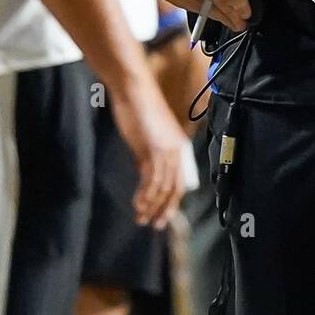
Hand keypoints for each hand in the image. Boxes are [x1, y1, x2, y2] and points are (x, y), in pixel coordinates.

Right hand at [110, 74, 187, 228]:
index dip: (172, 202)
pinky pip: (151, 179)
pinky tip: (137, 204)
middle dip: (165, 209)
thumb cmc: (138, 109)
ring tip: (141, 219)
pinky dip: (145, 195)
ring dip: (152, 206)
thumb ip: (148, 158)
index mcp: (179, 147)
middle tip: (155, 225)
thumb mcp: (146, 139)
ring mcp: (166, 150)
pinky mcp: (153, 149)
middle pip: (174, 188)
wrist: (134, 90)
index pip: (180, 181)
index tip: (163, 216)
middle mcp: (177, 151)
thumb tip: (144, 177)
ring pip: (163, 187)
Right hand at [140, 0, 251, 32]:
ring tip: (228, 18)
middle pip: (209, 7)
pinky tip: (209, 8)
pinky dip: (198, 6)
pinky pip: (185, 4)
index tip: (248, 13)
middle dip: (228, 17)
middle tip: (241, 24)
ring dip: (214, 13)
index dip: (237, 6)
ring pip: (197, 9)